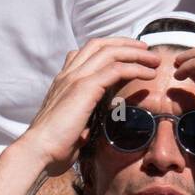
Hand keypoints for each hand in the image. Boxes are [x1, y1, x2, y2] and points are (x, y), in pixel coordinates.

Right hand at [16, 38, 160, 176]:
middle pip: (101, 45)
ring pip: (110, 53)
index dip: (112, 48)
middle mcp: (69, 74)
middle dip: (126, 44)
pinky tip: (149, 75)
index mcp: (65, 80)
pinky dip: (136, 69)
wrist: (40, 150)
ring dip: (135, 54)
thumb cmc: (57, 144)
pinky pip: (115, 70)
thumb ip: (89, 110)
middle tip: (147, 50)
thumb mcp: (77, 122)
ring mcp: (75, 78)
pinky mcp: (84, 88)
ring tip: (154, 61)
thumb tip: (103, 111)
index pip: (89, 51)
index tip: (132, 53)